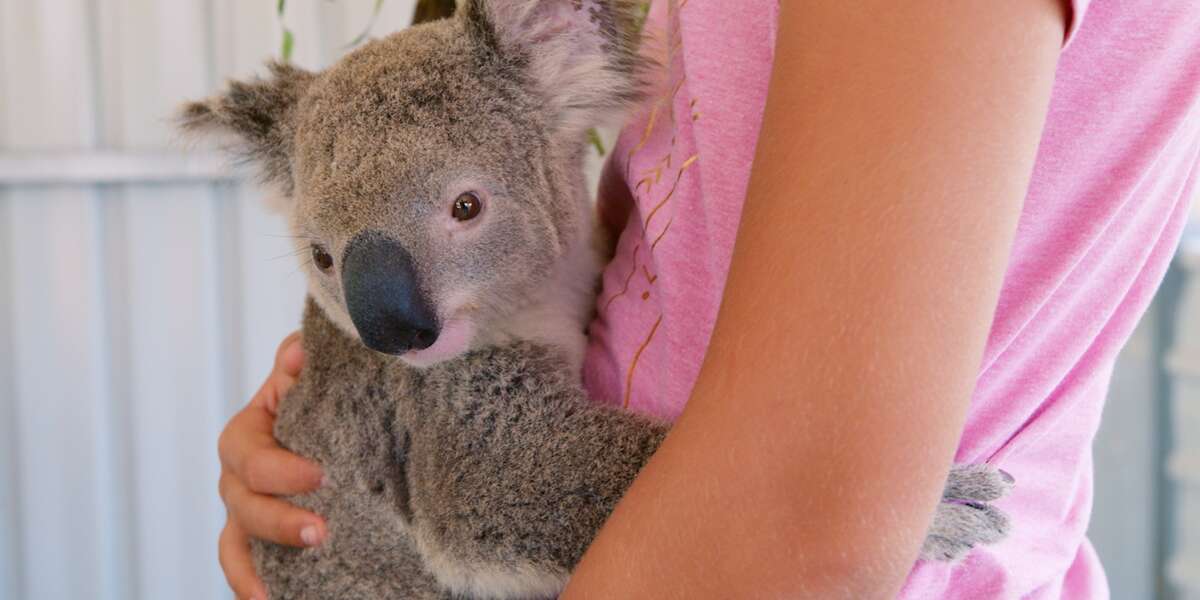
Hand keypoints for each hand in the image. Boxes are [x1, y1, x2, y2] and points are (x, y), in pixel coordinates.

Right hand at [217, 332, 325, 599]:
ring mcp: (249, 512)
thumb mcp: (322, 372)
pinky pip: (247, 570)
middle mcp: (241, 476)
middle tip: (319, 531)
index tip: (320, 477)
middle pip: (241, 504)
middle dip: (277, 521)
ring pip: (237, 543)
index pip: (246, 452)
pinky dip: (253, 586)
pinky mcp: (267, 542)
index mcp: (251, 430)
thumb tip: (298, 349)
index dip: (277, 468)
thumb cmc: (332, 395)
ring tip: (285, 584)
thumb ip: (305, 360)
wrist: (357, 425)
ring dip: (259, 563)